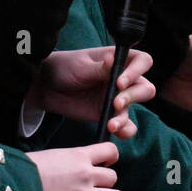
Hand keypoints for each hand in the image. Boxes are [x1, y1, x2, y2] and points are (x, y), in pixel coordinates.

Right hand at [28, 142, 132, 190]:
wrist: (12, 184)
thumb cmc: (28, 169)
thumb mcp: (55, 155)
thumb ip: (72, 160)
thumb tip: (76, 164)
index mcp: (80, 156)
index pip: (111, 151)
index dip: (110, 157)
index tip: (104, 162)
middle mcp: (85, 175)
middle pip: (113, 177)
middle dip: (106, 181)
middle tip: (91, 185)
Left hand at [31, 47, 155, 137]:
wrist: (47, 87)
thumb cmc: (65, 68)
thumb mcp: (81, 66)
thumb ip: (99, 67)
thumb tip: (112, 59)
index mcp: (119, 60)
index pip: (142, 62)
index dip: (137, 71)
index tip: (120, 82)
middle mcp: (123, 79)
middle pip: (144, 87)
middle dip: (133, 96)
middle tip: (116, 103)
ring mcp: (117, 98)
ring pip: (134, 108)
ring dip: (125, 117)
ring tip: (111, 124)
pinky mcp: (109, 115)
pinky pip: (125, 125)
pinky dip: (123, 130)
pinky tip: (113, 131)